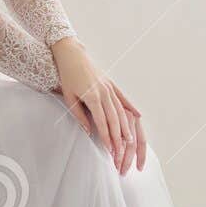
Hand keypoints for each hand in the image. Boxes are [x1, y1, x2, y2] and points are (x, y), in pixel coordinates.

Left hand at [51, 38, 146, 174]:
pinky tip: (138, 116)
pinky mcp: (111, 84)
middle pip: (114, 120)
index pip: (102, 123)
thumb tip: (89, 132)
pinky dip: (131, 107)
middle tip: (121, 152)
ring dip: (126, 127)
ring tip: (130, 141)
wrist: (71, 54)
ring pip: (121, 111)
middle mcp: (104, 93)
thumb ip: (79, 115)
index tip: (110, 151)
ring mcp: (109, 88)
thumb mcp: (69, 97)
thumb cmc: (68, 76)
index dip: (107, 138)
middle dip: (119, 138)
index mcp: (92, 97)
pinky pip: (123, 98)